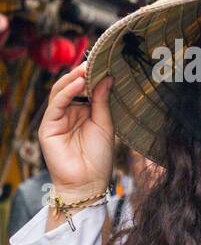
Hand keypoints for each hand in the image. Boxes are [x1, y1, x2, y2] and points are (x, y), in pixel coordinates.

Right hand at [38, 63, 114, 198]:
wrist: (88, 183)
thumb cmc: (99, 158)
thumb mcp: (105, 125)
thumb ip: (103, 102)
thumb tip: (107, 78)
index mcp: (84, 112)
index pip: (86, 89)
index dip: (93, 76)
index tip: (106, 63)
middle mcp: (69, 113)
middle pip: (72, 87)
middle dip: (83, 73)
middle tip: (97, 61)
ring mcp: (57, 119)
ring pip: (61, 92)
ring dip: (74, 79)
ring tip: (88, 69)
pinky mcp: (48, 126)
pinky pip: (56, 104)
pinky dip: (67, 92)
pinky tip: (79, 83)